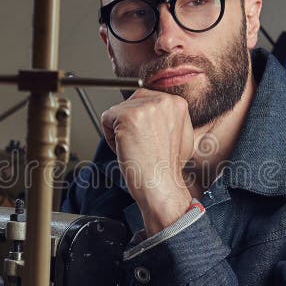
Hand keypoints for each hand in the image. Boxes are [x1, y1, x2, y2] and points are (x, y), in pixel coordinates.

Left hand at [101, 89, 193, 234]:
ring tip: (135, 148)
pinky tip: (125, 148)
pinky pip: (106, 118)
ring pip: (118, 111)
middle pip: (131, 101)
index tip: (146, 138)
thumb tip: (153, 113)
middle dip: (130, 123)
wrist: (162, 186)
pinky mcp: (128, 115)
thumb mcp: (179, 136)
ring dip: (120, 130)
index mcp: (177, 104)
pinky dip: (110, 136)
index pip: (146, 99)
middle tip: (139, 144)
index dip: (142, 121)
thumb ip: (168, 119)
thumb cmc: (166, 168)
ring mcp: (145, 107)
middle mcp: (163, 101)